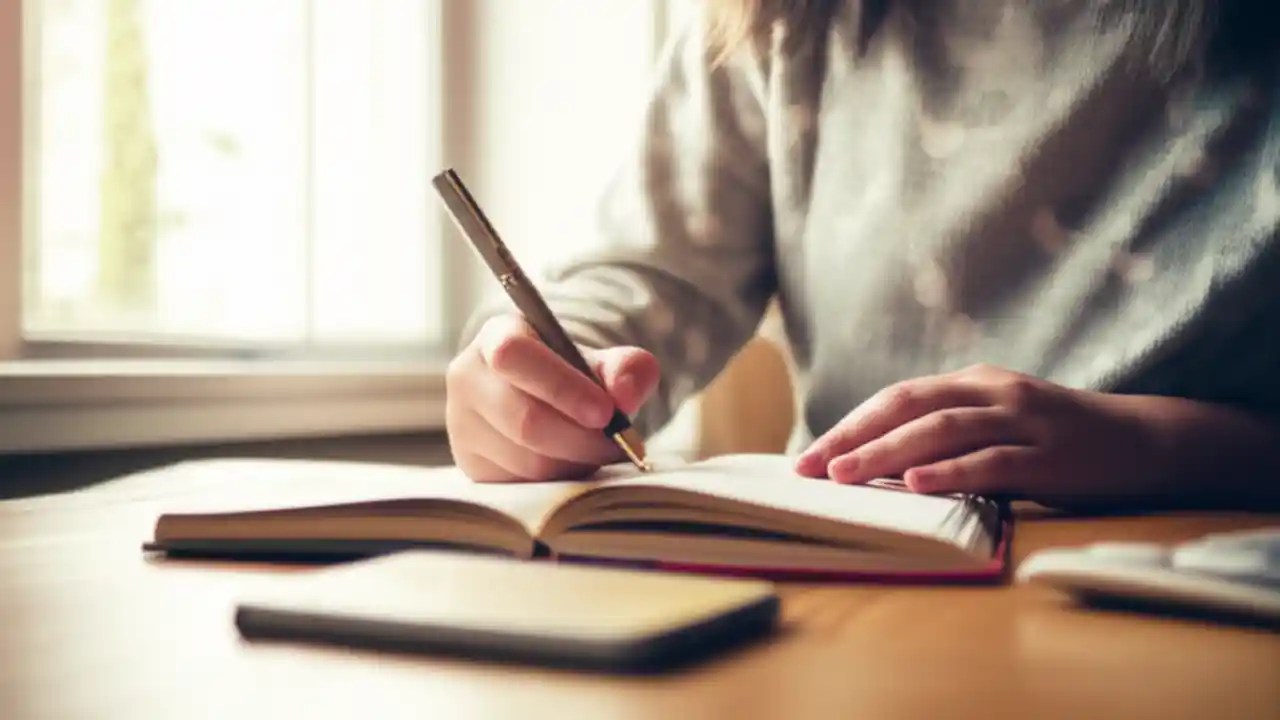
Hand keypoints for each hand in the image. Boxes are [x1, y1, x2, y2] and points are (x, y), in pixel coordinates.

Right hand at [447, 314, 659, 481]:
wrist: (542, 402)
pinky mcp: (470, 465)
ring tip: (594, 450)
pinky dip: (558, 481)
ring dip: (573, 462)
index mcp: (497, 336)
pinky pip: (522, 484)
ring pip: (526, 460)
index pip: (514, 356)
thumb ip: (626, 368)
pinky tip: (570, 463)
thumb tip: (625, 394)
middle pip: (524, 419)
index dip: (561, 387)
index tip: (605, 412)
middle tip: (615, 443)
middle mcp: (468, 378)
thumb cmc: (573, 377)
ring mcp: (462, 425)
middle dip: (580, 438)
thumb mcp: (603, 363)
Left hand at [794, 364, 1159, 501]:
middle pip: (907, 407)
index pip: (896, 398)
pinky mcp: (1049, 456)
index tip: (807, 458)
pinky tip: (916, 483)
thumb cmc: (1056, 438)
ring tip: (846, 476)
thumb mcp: (997, 422)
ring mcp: (1022, 421)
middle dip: (853, 438)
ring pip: (941, 431)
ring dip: (887, 453)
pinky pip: (991, 462)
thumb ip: (948, 433)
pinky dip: (950, 472)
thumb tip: (877, 464)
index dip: (850, 425)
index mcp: (972, 383)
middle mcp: (992, 392)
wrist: (1143, 440)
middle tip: (809, 469)